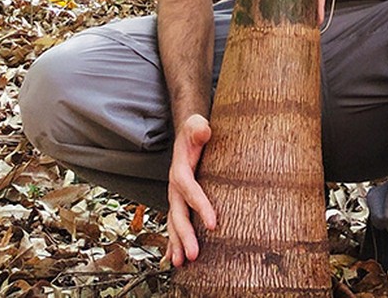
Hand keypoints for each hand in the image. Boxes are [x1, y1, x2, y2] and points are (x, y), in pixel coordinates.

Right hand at [165, 113, 215, 265]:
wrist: (187, 135)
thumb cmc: (196, 130)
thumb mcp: (197, 124)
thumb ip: (199, 128)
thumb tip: (204, 131)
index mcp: (180, 170)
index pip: (189, 189)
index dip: (200, 205)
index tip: (213, 223)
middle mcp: (175, 186)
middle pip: (178, 213)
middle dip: (185, 235)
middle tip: (194, 254)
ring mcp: (176, 196)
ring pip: (174, 223)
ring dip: (178, 243)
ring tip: (182, 263)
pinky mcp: (180, 201)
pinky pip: (175, 224)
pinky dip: (173, 241)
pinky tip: (174, 258)